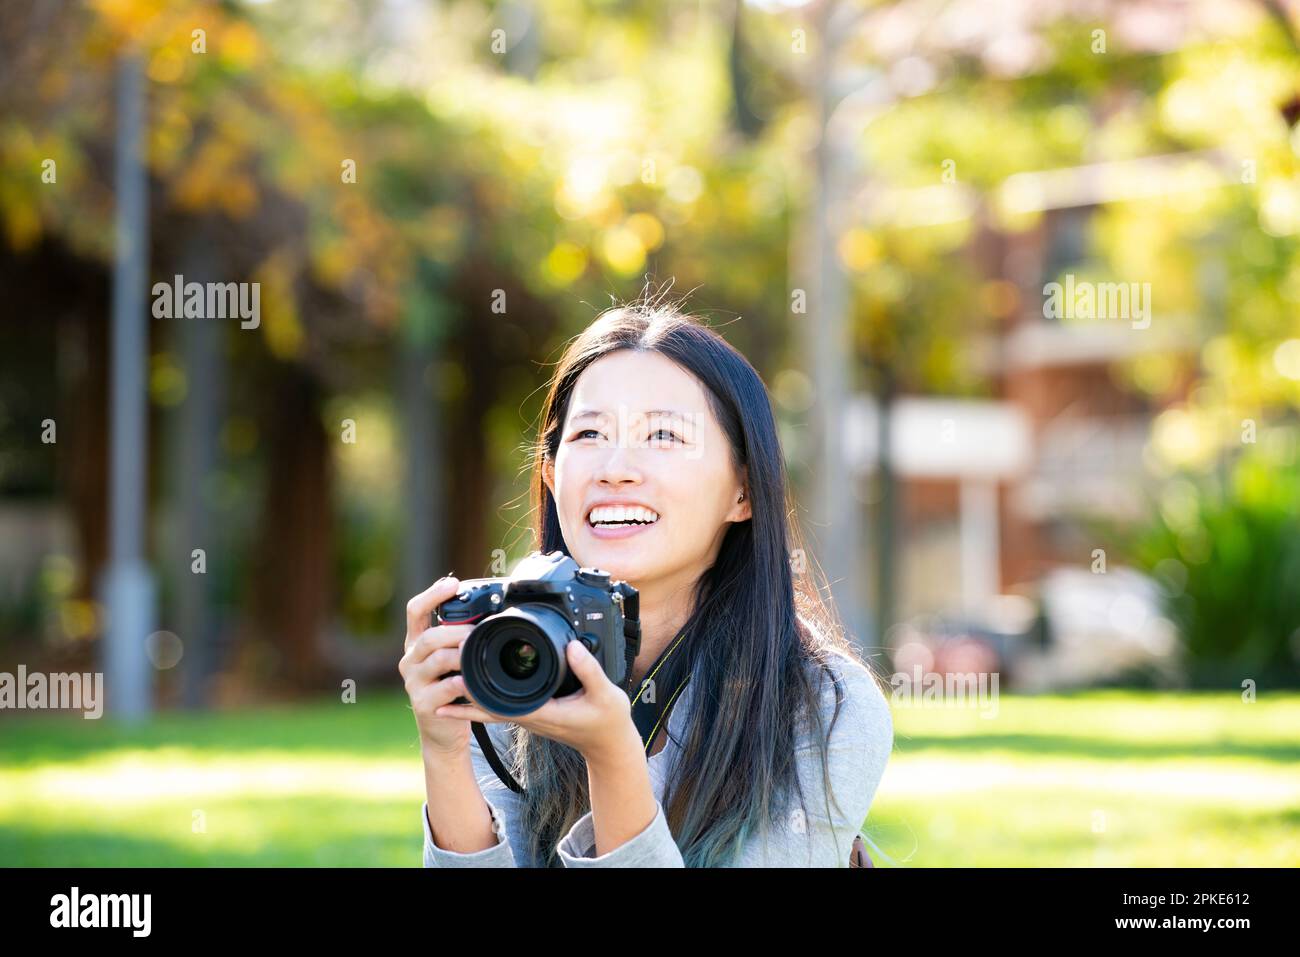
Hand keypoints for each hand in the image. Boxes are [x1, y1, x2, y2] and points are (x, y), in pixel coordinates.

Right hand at [398, 576, 475, 754]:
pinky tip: (472, 681)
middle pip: (429, 636)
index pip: (415, 611)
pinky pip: (444, 688)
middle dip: (456, 630)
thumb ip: (458, 638)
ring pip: (437, 660)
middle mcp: (410, 660)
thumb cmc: (452, 689)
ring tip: (478, 653)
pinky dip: (461, 683)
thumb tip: (486, 610)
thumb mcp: (451, 660)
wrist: (443, 732)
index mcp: (416, 644)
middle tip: (478, 630)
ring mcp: (413, 683)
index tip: (453, 583)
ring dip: (461, 654)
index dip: (432, 594)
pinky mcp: (422, 704)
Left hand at [434, 639, 640, 764]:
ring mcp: (528, 715)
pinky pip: (499, 704)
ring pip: (489, 704)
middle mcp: (528, 716)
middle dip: (462, 688)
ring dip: (468, 691)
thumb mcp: (604, 694)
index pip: (499, 705)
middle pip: (485, 704)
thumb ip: (588, 669)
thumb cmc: (607, 721)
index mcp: (541, 712)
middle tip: (440, 667)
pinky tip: (467, 686)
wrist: (609, 744)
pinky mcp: (531, 711)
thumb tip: (571, 646)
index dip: (476, 692)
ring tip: (443, 674)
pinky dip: (482, 695)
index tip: (457, 674)